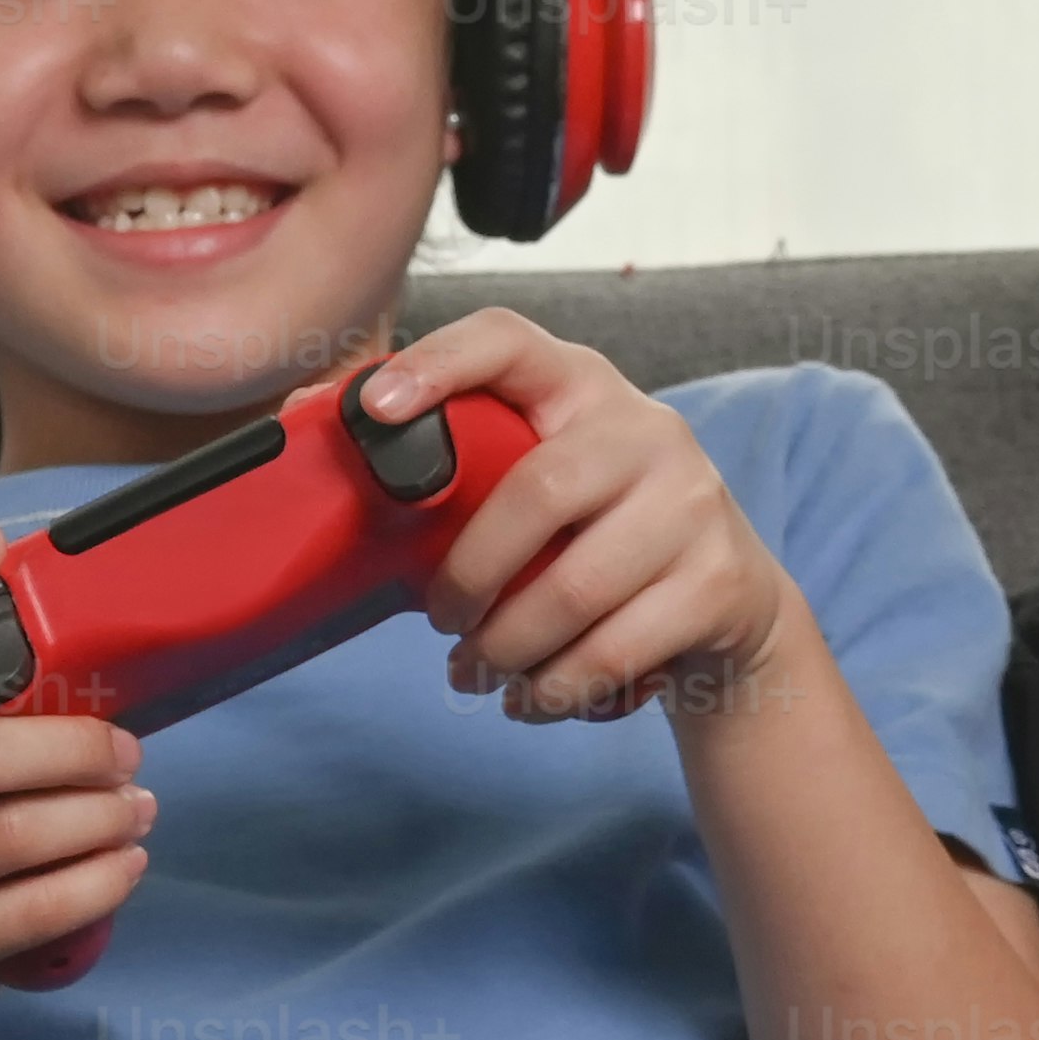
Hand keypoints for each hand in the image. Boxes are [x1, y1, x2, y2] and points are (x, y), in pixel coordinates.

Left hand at [377, 309, 792, 726]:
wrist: (730, 600)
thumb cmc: (598, 532)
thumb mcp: (541, 476)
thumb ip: (453, 457)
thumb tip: (308, 417)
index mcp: (581, 388)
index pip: (509, 341)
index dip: (440, 363)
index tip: (375, 408)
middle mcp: (646, 431)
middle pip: (539, 492)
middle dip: (470, 574)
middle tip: (440, 621)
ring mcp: (692, 504)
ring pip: (574, 590)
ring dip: (506, 650)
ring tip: (478, 673)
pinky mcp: (718, 580)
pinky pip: (613, 650)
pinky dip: (555, 690)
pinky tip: (531, 698)